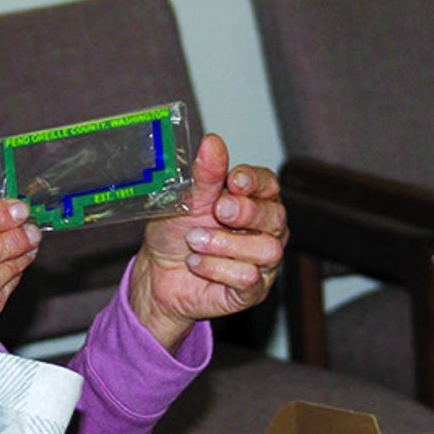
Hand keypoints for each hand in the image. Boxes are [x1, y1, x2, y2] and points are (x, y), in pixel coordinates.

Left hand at [127, 132, 286, 351]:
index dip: (255, 182)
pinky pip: (248, 278)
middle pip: (276, 216)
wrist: (158, 274)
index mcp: (253, 200)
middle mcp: (265, 230)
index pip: (270, 185)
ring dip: (225, 245)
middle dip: (245, 212)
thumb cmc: (176, 234)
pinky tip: (197, 264)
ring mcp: (262, 262)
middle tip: (217, 210)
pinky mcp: (253, 290)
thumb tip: (212, 142)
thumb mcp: (187, 200)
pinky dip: (217, 269)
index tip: (234, 180)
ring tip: (195, 242)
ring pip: (267, 250)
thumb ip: (205, 175)